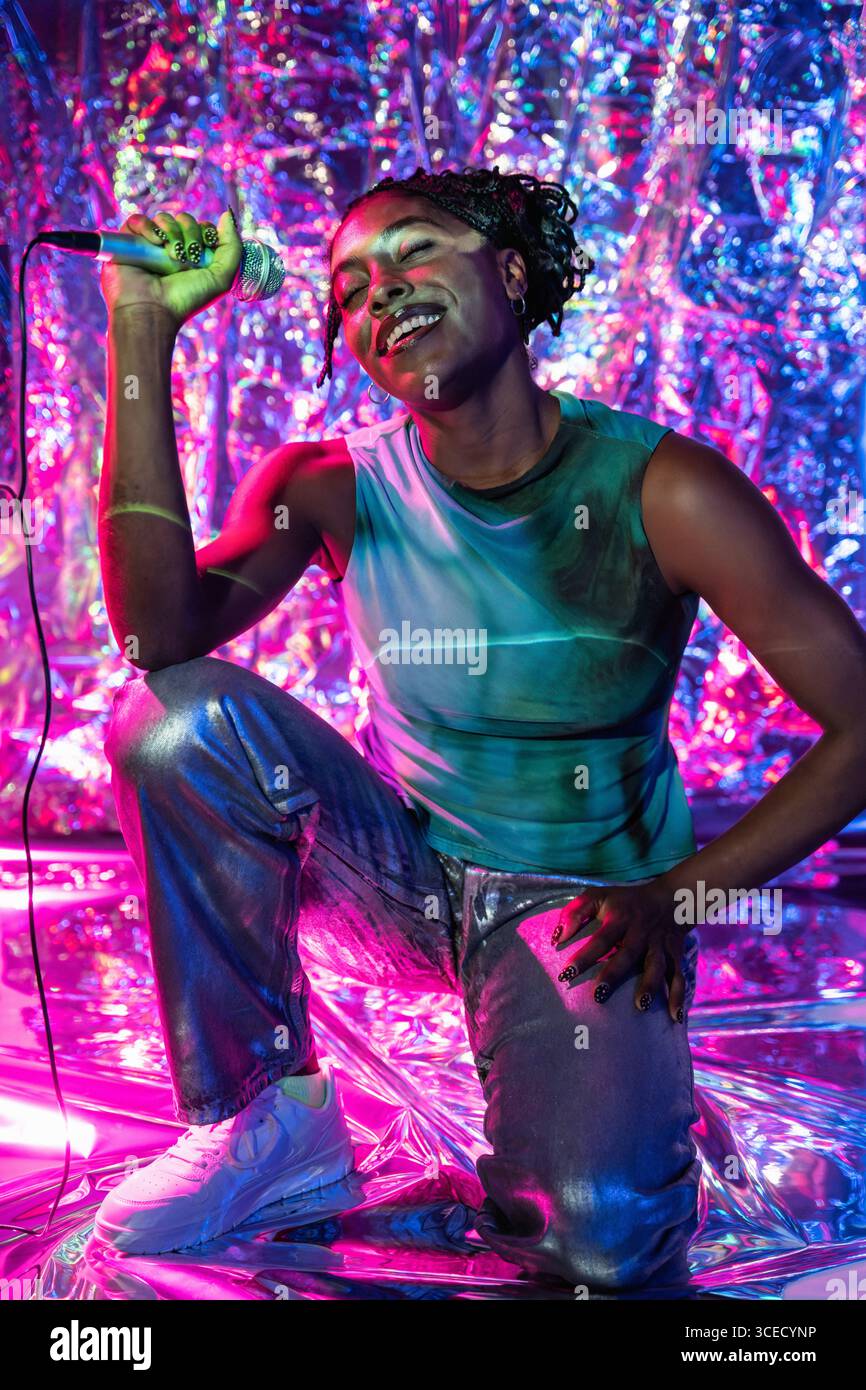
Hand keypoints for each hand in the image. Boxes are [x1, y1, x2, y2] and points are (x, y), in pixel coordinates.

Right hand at [99, 207, 242, 327]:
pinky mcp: (128, 242)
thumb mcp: (221, 278)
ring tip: (171, 255)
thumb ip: (231, 247)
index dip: (207, 233)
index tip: (206, 249)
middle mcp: (172, 249)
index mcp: (194, 257)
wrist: (153, 311)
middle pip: (185, 220)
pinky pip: (138, 219)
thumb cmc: (186, 299)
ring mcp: (150, 244)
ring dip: (172, 232)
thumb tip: (227, 215)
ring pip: (164, 218)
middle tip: (187, 258)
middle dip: (190, 234)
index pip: (202, 228)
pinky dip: (148, 226)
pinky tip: (155, 242)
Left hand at [550, 879, 690, 1020]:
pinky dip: (678, 995)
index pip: (600, 939)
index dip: (584, 956)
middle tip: (598, 996)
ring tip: (640, 1006)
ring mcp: (659, 944)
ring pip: (656, 965)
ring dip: (650, 985)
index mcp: (619, 918)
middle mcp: (640, 932)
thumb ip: (574, 912)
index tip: (566, 974)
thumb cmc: (625, 901)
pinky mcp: (675, 954)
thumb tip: (557, 938)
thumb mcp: (597, 896)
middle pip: (627, 954)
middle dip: (614, 975)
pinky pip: (678, 975)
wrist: (670, 898)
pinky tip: (674, 1016)